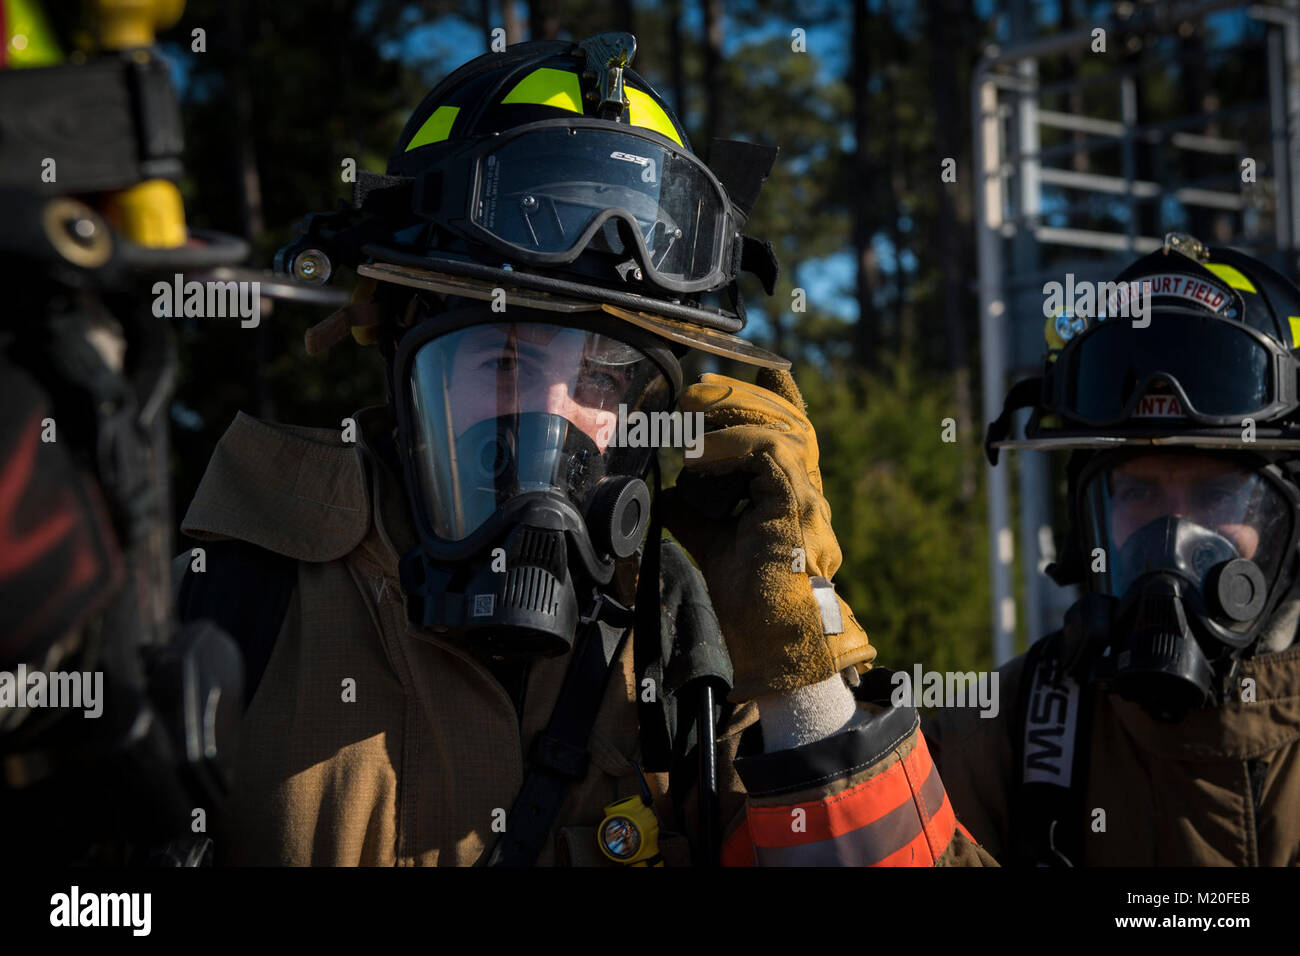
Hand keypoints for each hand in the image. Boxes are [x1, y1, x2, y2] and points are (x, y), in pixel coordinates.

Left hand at [659, 368, 874, 701]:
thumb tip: (661, 494)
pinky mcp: (796, 510)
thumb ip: (693, 517)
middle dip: (740, 397)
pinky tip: (697, 453)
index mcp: (788, 504)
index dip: (774, 396)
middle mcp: (805, 497)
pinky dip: (729, 443)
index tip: (756, 369)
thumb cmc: (743, 614)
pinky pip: (769, 452)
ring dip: (732, 412)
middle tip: (696, 392)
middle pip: (788, 421)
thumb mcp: (707, 550)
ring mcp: (806, 503)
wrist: (768, 657)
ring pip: (782, 427)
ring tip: (690, 414)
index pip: (790, 433)